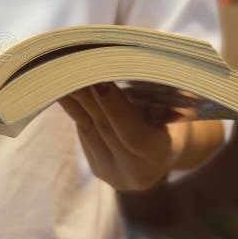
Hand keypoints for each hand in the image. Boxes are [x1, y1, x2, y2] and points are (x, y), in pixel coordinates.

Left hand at [58, 81, 189, 190]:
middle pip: (105, 129)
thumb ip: (152, 89)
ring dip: (74, 100)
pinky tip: (61, 88)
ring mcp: (114, 174)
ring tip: (62, 73)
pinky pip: (82, 134)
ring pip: (88, 130)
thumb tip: (124, 64)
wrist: (171, 145)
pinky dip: (72, 109)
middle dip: (88, 97)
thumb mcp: (172, 101)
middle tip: (72, 69)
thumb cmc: (176, 113)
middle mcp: (138, 173)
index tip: (100, 82)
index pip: (134, 135)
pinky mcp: (98, 168)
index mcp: (163, 155)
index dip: (115, 109)